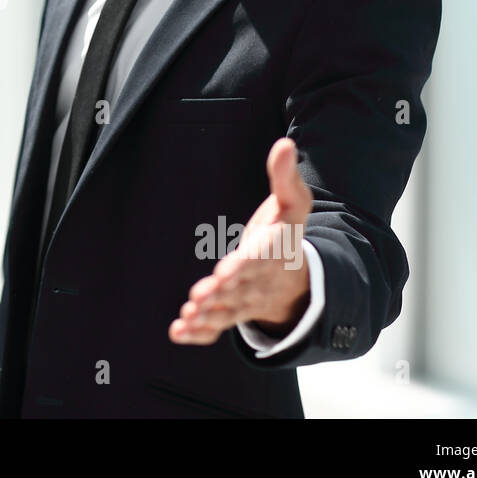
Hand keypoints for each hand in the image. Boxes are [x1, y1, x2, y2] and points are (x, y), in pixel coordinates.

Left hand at [170, 137, 312, 344]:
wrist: (297, 277)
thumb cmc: (287, 234)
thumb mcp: (294, 204)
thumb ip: (286, 177)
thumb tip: (285, 143)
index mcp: (275, 252)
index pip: (259, 260)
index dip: (243, 266)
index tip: (225, 270)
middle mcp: (260, 280)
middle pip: (240, 289)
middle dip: (220, 294)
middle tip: (199, 297)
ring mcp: (246, 300)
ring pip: (228, 312)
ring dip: (208, 316)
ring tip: (187, 316)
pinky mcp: (231, 313)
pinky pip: (217, 328)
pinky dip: (200, 334)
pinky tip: (179, 333)